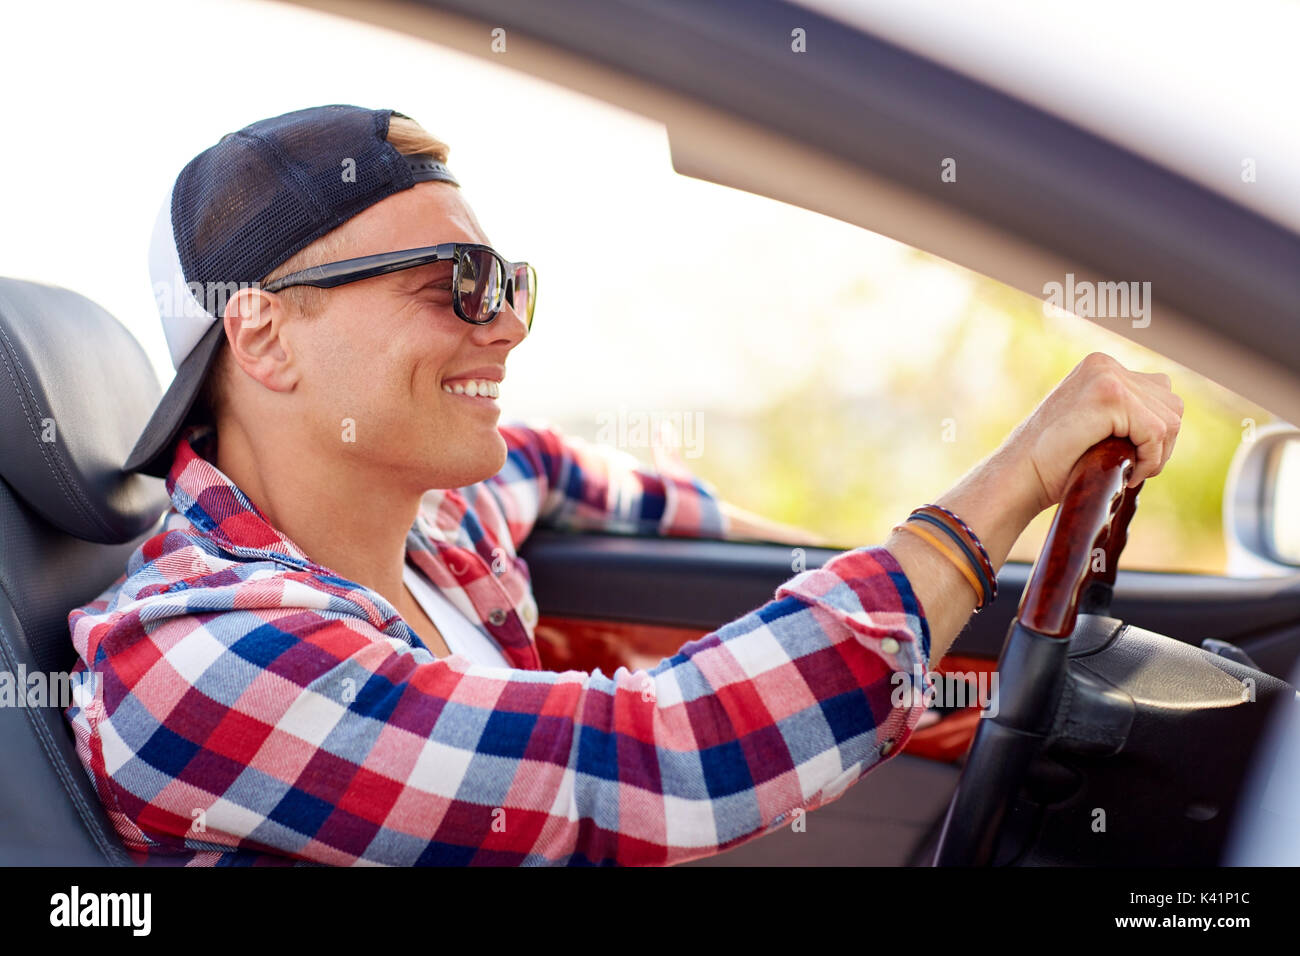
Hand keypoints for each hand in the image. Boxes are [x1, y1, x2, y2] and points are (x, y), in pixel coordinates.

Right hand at [1004, 352, 1183, 510]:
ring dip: (1157, 453)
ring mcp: (1106, 376)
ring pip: (1169, 419)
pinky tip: (1127, 473)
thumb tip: (1170, 424)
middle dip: (1161, 443)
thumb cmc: (1054, 461)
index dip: (1156, 433)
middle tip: (1134, 467)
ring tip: (1129, 469)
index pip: (1160, 394)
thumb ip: (1124, 413)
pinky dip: (1150, 460)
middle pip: (1171, 404)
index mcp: (1100, 367)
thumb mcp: (1094, 426)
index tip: (1134, 458)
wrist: (1020, 475)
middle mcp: (1104, 364)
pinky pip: (1156, 432)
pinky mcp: (1109, 396)